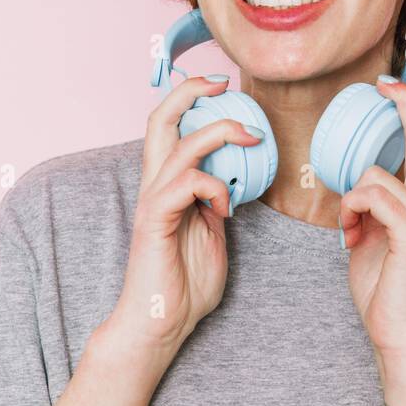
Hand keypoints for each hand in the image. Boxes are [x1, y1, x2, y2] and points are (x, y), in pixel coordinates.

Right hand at [105, 75, 261, 360]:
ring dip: (219, 132)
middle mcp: (155, 185)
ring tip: (252, 137)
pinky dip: (212, 185)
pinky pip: (185, 184)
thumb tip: (236, 182)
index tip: (225, 88)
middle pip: (159, 119)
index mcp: (168, 183)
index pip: (171, 126)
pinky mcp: (155, 220)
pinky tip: (226, 206)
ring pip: (179, 144)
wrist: (161, 322)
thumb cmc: (185, 282)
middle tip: (224, 83)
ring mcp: (153, 201)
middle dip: (191, 91)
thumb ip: (218, 202)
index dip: (192, 98)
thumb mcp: (213, 232)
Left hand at [340, 76, 405, 367]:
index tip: (391, 85)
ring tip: (350, 232)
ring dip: (350, 201)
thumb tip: (352, 193)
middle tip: (384, 83)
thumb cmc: (387, 293)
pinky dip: (351, 212)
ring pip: (374, 176)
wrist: (403, 336)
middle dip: (404, 103)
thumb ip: (370, 211)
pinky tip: (351, 237)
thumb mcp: (374, 240)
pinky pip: (370, 197)